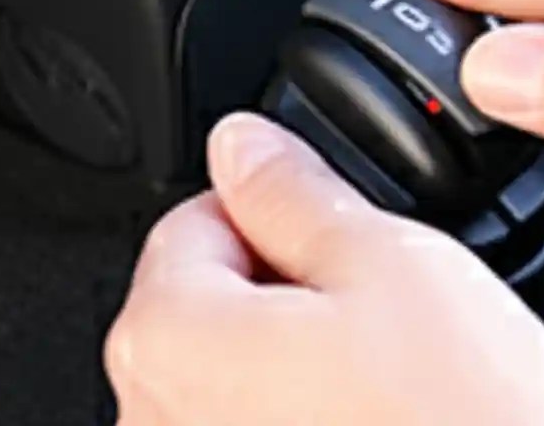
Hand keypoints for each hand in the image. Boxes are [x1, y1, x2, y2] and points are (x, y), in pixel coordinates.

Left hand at [105, 113, 543, 425]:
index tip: (343, 240)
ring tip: (390, 387)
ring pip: (240, 377)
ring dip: (304, 366)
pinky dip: (310, 423)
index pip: (196, 218)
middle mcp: (152, 419)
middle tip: (383, 317)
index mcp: (170, 338)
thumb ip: (295, 191)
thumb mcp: (391, 263)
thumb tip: (243, 144)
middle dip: (292, 293)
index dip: (283, 214)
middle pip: (210, 303)